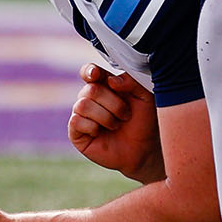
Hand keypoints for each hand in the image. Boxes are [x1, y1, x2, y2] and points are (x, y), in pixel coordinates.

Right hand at [68, 63, 161, 180]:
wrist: (143, 150)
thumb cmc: (143, 122)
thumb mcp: (145, 97)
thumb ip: (132, 82)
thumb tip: (111, 80)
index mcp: (104, 85)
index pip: (90, 72)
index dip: (90, 71)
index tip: (96, 75)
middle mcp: (89, 98)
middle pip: (91, 90)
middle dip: (113, 103)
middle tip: (126, 115)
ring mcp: (81, 114)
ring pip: (82, 105)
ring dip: (105, 116)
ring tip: (116, 125)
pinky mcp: (75, 132)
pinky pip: (76, 121)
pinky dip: (92, 127)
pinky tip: (100, 133)